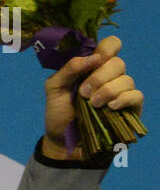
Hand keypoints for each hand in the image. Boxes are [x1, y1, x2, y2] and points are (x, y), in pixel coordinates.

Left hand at [41, 35, 143, 159]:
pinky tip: (111, 108)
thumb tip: (95, 57)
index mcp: (94, 66)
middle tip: (84, 93)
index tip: (95, 61)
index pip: (111, 45)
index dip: (106, 49)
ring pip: (126, 80)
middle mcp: (110, 76)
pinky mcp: (129, 109)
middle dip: (100, 77)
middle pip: (118, 63)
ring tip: (93, 105)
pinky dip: (123, 99)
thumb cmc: (59, 114)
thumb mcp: (54, 88)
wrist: (62, 143)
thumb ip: (69, 68)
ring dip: (108, 91)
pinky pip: (136, 96)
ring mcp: (121, 92)